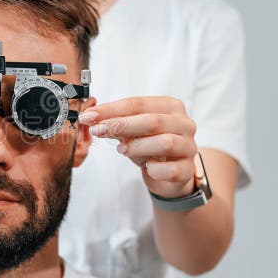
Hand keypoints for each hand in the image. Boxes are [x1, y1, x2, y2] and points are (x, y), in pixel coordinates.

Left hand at [78, 97, 197, 198]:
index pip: (138, 104)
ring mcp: (189, 146)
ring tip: (121, 150)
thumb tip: (91, 117)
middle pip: (152, 121)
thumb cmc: (150, 147)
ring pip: (164, 143)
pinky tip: (147, 167)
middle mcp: (184, 123)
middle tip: (98, 130)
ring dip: (138, 146)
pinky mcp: (187, 169)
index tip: (89, 116)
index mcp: (170, 107)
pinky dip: (154, 169)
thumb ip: (116, 123)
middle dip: (120, 125)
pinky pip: (170, 169)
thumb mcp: (132, 132)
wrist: (169, 174)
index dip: (111, 109)